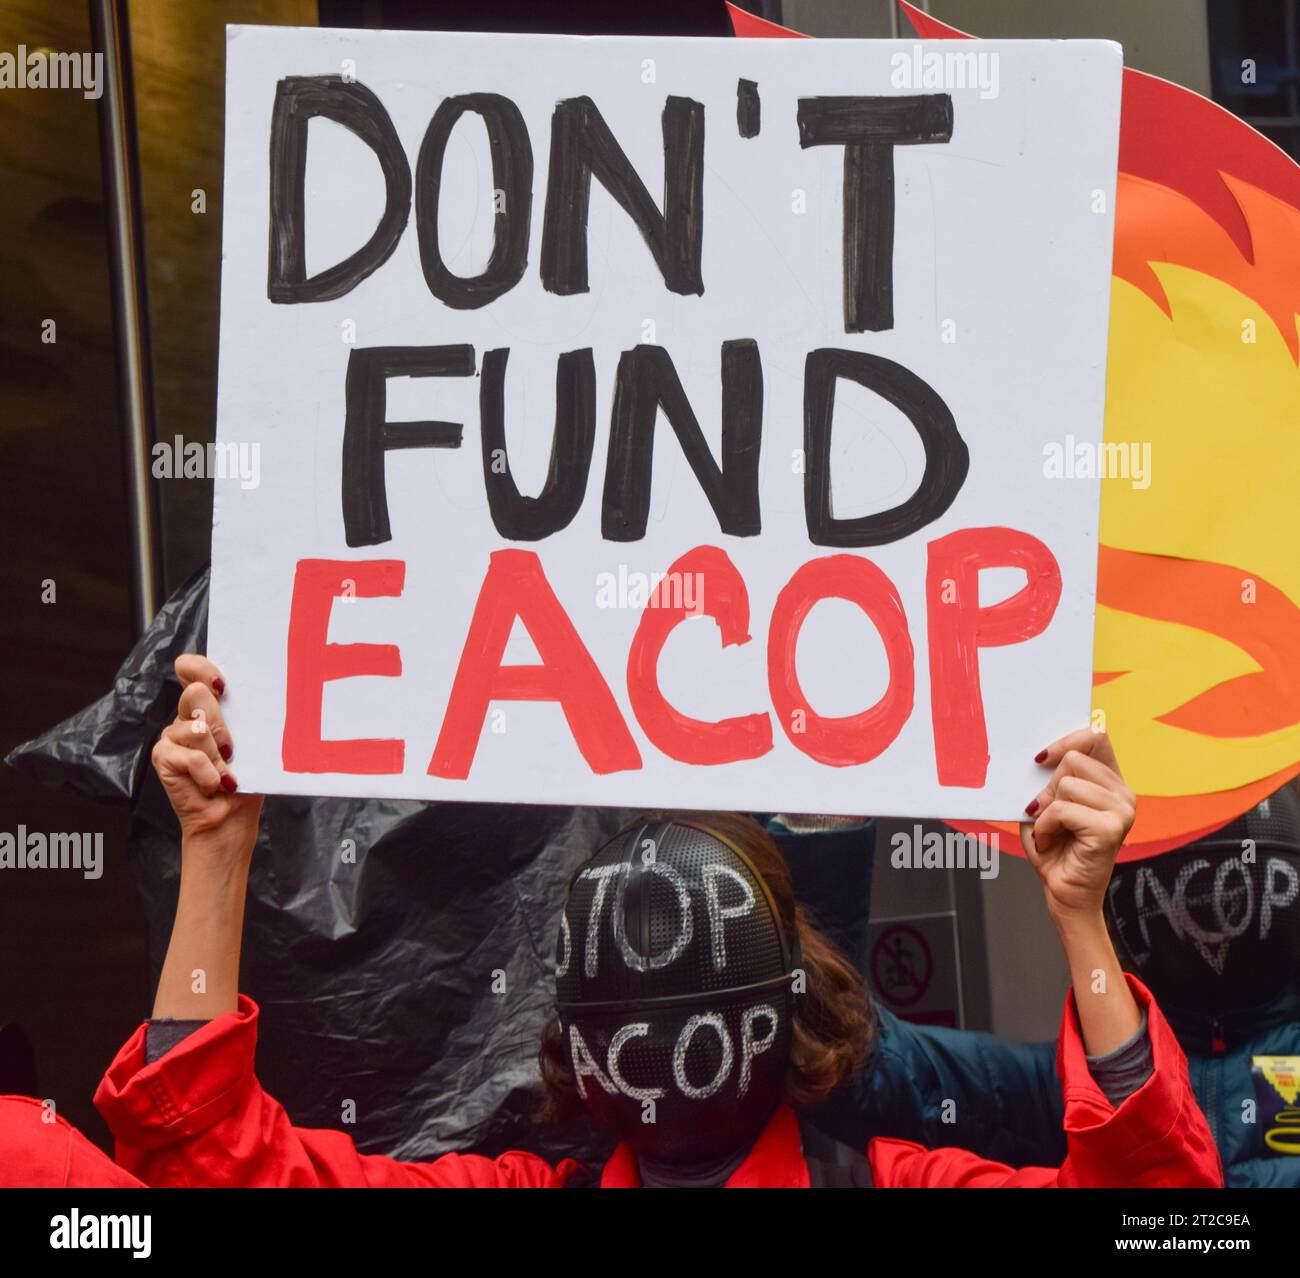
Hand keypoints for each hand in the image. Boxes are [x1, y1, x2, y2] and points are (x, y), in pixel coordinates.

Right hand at [151, 654, 261, 848]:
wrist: (232, 816)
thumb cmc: (247, 776)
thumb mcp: (253, 739)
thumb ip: (246, 714)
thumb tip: (251, 695)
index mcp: (209, 705)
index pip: (190, 668)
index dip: (200, 668)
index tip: (223, 686)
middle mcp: (187, 716)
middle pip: (195, 694)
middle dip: (221, 724)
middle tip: (232, 750)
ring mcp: (172, 735)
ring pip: (197, 728)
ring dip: (219, 755)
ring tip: (225, 773)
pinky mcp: (163, 757)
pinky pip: (190, 756)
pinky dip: (209, 773)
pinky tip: (215, 784)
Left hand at [1019, 728, 1135, 923]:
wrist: (1064, 894)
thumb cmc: (1054, 848)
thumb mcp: (1046, 805)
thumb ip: (1048, 778)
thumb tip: (1039, 755)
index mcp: (1111, 782)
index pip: (1096, 737)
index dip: (1066, 741)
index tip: (1040, 758)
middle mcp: (1124, 793)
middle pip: (1074, 759)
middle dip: (1048, 787)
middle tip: (1046, 815)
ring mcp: (1122, 810)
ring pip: (1065, 784)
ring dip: (1045, 810)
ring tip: (1051, 831)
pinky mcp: (1111, 828)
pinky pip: (1061, 809)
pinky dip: (1045, 825)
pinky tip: (1050, 841)